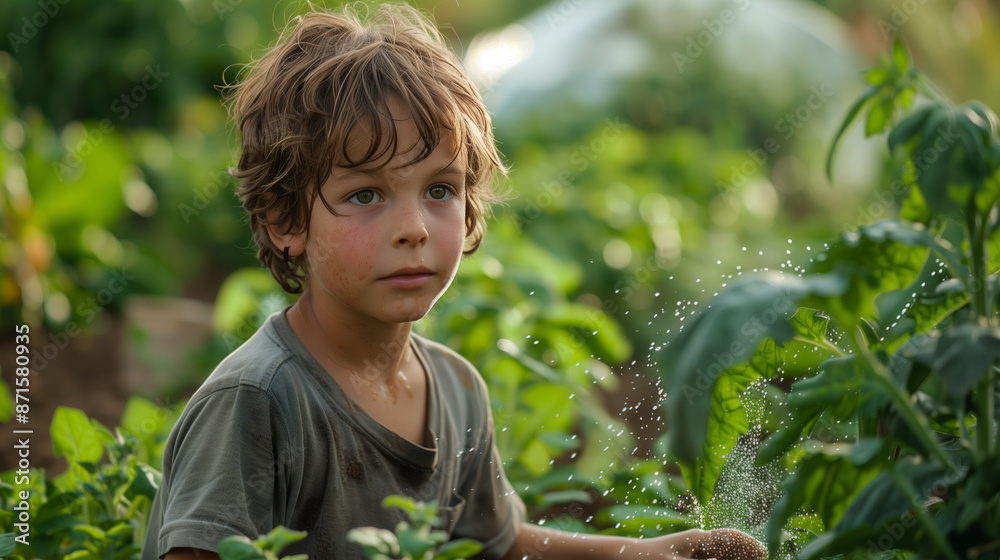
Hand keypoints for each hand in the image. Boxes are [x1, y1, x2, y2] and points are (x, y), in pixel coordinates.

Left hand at [644, 528, 766, 559]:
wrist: (628, 556)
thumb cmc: (649, 558)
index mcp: (698, 537)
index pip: (730, 537)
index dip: (748, 545)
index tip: (764, 552)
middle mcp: (699, 541)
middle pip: (730, 545)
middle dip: (746, 552)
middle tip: (763, 557)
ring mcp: (695, 549)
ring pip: (723, 552)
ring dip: (736, 556)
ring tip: (754, 559)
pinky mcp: (689, 557)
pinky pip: (712, 557)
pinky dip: (723, 558)